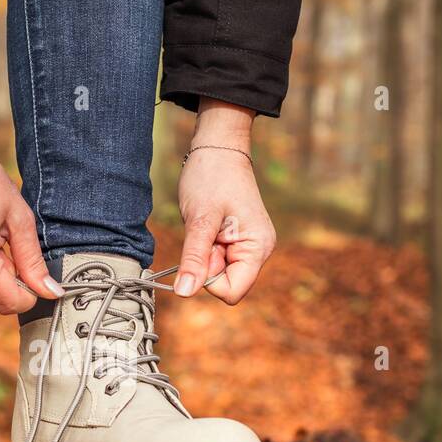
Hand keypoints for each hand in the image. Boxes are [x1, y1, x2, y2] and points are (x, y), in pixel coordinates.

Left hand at [174, 100, 276, 304]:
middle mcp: (258, 251)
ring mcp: (248, 246)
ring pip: (217, 272)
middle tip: (204, 231)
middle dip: (206, 264)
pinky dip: (205, 247)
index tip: (201, 250)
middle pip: (224, 283)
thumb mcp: (200, 220)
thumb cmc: (212, 177)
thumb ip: (194, 259)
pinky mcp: (236, 241)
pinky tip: (207, 225)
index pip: (232, 292)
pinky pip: (215, 259)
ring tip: (205, 225)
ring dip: (204, 254)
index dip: (208, 281)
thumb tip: (184, 293)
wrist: (218, 148)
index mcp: (258, 248)